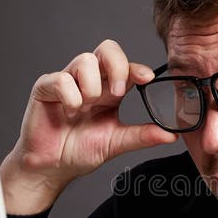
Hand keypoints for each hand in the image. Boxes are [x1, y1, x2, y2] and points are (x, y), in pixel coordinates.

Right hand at [0, 39, 176, 211]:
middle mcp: (90, 81)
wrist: (52, 168)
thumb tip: (171, 135)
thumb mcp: (116, 143)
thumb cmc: (79, 151)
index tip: (147, 78)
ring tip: (85, 109)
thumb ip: (142, 136)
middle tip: (117, 92)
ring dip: (91, 86)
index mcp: (109, 90)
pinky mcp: (45, 87)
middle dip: (116, 66)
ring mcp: (67, 81)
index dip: (137, 68)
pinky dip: (70, 97)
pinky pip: (61, 79)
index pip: (126, 67)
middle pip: (107, 49)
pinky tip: (69, 112)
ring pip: (85, 60)